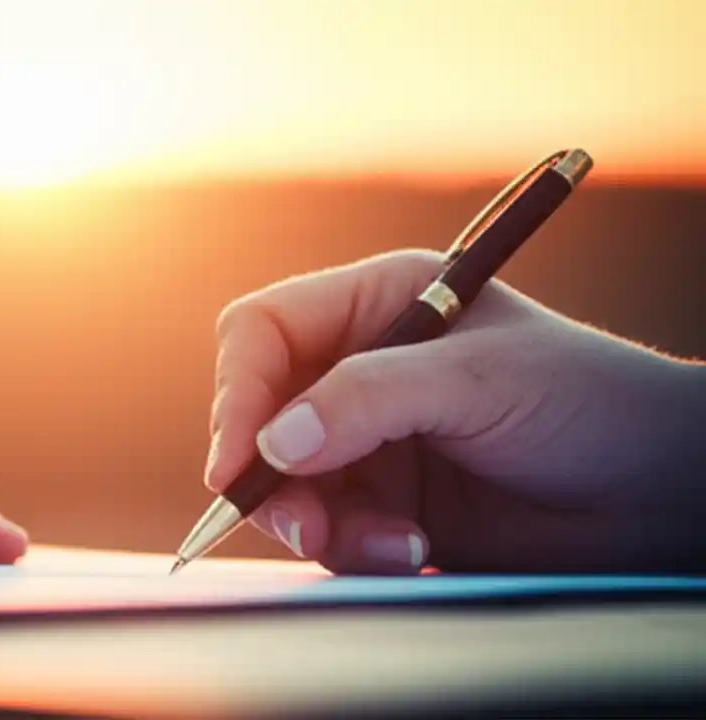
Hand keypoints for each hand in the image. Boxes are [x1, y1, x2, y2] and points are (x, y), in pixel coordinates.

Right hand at [209, 250, 703, 573]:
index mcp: (377, 304)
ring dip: (321, 523)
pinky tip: (415, 550)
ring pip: (287, 483)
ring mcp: (369, 440)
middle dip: (271, 474)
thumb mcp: (476, 382)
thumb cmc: (585, 402)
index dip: (240, 391)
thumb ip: (366, 401)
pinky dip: (357, 549)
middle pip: (260, 415)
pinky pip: (330, 531)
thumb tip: (271, 443)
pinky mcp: (385, 503)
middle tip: (299, 523)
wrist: (658, 494)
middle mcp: (360, 368)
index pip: (264, 333)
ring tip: (389, 544)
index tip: (238, 460)